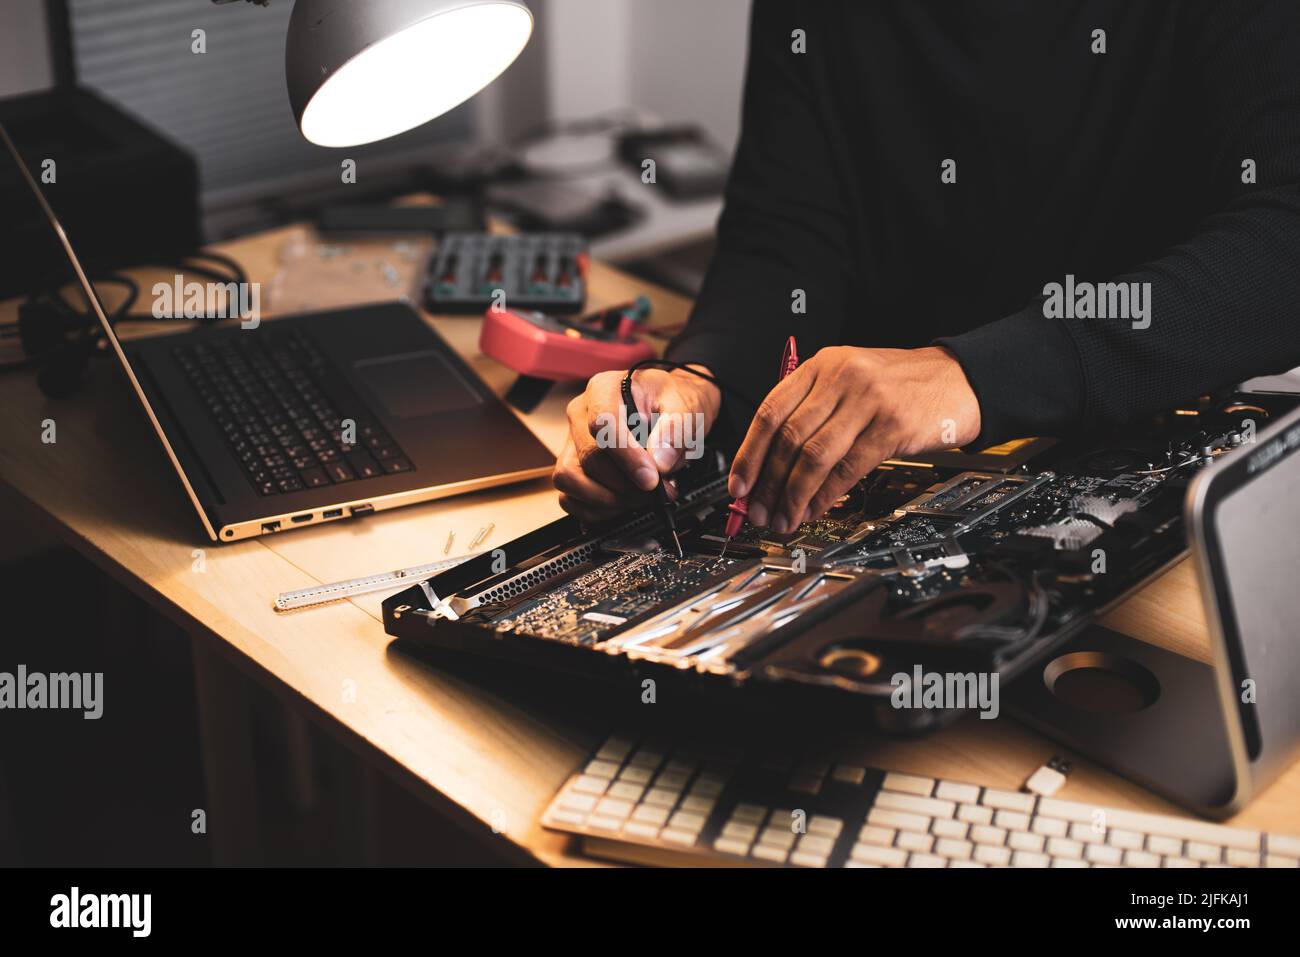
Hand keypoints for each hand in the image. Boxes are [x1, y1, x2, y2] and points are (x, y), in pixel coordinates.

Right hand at [554, 365, 721, 523]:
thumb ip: (675, 432)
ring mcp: (572, 441)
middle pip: (589, 457)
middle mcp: (581, 413)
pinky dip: (595, 510)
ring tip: (640, 499)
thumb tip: (659, 462)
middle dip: (625, 485)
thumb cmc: (672, 403)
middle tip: (658, 493)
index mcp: (604, 389)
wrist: (669, 409)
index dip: (626, 457)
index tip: (650, 479)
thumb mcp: (686, 408)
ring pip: (570, 478)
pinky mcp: (572, 467)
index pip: (602, 424)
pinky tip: (622, 505)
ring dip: (607, 499)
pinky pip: (568, 496)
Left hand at [728, 345, 980, 532]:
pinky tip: (814, 510)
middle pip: (788, 438)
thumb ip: (811, 413)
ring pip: (814, 456)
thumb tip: (770, 466)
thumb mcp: (849, 381)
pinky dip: (826, 495)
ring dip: (793, 495)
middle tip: (757, 512)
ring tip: (783, 518)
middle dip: (768, 483)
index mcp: (821, 365)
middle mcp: (841, 377)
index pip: (770, 412)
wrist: (957, 379)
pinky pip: (848, 468)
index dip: (749, 454)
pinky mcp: (893, 426)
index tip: (739, 487)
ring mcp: (868, 400)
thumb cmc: (898, 387)